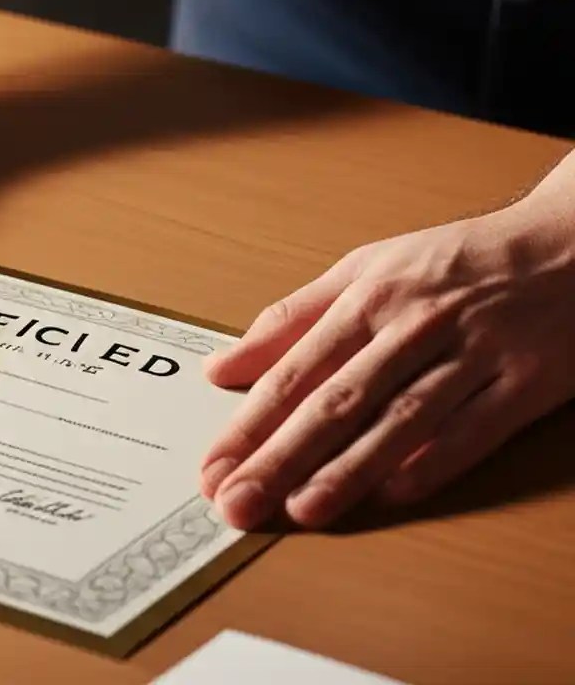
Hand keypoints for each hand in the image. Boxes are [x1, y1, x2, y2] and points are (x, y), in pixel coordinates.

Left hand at [199, 195, 574, 529]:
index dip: (248, 425)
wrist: (570, 240)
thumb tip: (220, 367)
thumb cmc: (454, 261)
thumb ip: (289, 321)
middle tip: (235, 501)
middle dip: (280, 456)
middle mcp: (414, 324)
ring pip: (401, 418)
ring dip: (348, 468)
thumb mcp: (363, 270)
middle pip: (336, 400)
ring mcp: (474, 352)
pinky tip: (392, 494)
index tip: (212, 468)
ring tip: (301, 509)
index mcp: (367, 297)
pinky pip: (475, 427)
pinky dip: (434, 461)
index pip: (293, 371)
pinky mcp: (528, 379)